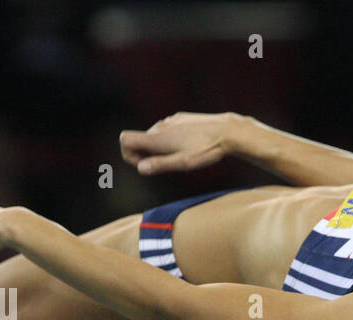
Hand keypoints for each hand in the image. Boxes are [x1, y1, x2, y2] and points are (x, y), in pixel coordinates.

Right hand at [119, 112, 241, 174]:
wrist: (227, 131)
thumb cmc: (206, 150)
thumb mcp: (183, 163)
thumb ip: (160, 165)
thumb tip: (140, 168)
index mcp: (157, 137)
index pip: (125, 139)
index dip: (128, 154)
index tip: (145, 164)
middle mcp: (160, 126)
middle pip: (140, 140)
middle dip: (147, 154)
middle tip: (170, 164)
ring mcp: (170, 120)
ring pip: (154, 135)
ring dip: (159, 148)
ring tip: (182, 156)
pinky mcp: (180, 118)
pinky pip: (166, 130)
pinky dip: (170, 140)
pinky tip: (189, 145)